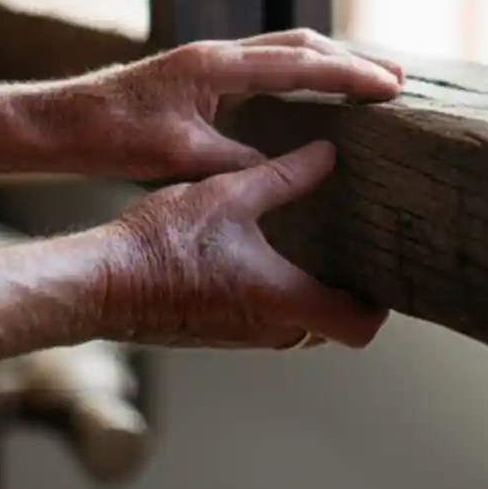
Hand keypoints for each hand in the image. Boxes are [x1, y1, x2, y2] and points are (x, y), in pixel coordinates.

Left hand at [45, 29, 403, 179]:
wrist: (60, 123)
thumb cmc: (111, 137)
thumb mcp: (179, 156)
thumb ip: (235, 157)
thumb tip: (286, 169)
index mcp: (217, 66)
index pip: (300, 65)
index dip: (350, 76)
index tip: (391, 87)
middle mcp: (218, 53)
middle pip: (302, 45)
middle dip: (352, 61)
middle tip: (398, 78)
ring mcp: (210, 60)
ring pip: (286, 49)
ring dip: (330, 63)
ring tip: (371, 80)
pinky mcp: (203, 74)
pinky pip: (267, 64)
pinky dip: (303, 72)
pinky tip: (316, 91)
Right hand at [95, 140, 386, 348]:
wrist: (100, 283)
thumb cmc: (161, 243)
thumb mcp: (229, 193)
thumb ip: (286, 175)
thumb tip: (329, 152)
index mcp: (284, 300)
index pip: (360, 328)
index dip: (381, 306)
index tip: (386, 273)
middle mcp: (273, 330)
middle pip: (336, 328)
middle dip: (351, 295)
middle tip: (360, 250)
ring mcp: (247, 336)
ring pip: (304, 326)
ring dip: (316, 294)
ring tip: (323, 246)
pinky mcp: (223, 331)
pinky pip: (272, 322)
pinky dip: (284, 296)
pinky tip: (275, 255)